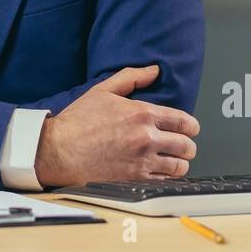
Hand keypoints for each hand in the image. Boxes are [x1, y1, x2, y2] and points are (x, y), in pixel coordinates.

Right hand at [32, 65, 199, 187]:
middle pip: (187, 146)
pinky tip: (159, 172)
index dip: (191, 126)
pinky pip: (164, 181)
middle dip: (187, 146)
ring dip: (179, 163)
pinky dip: (166, 177)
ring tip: (172, 161)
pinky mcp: (135, 178)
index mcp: (143, 113)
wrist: (59, 149)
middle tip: (181, 146)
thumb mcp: (103, 90)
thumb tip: (154, 70)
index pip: (185, 122)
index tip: (189, 129)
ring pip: (179, 166)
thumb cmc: (78, 121)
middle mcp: (147, 137)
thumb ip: (132, 77)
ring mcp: (142, 160)